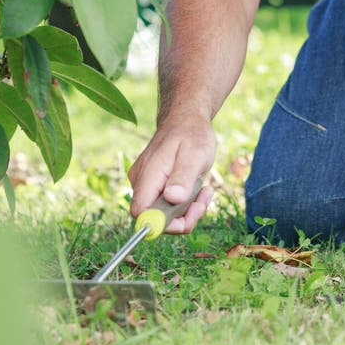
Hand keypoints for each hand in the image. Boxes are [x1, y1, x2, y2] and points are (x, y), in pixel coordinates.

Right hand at [128, 112, 216, 233]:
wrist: (187, 120)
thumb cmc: (192, 134)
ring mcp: (146, 185)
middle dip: (183, 216)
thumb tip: (172, 198)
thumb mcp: (195, 153)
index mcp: (148, 174)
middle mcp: (141, 182)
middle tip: (204, 199)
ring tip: (204, 190)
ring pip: (163, 214)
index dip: (163, 223)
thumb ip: (182, 176)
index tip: (189, 215)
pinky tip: (198, 189)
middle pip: (154, 218)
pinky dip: (185, 204)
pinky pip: (167, 206)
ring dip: (187, 210)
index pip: (141, 213)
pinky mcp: (153, 187)